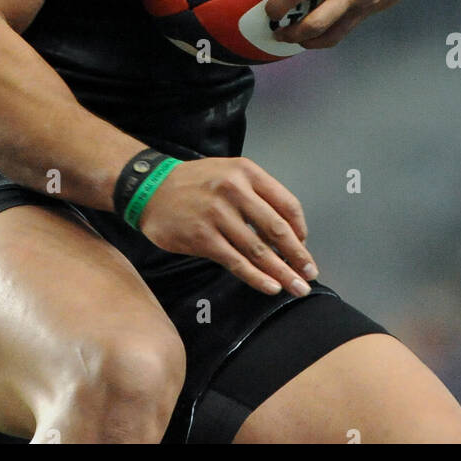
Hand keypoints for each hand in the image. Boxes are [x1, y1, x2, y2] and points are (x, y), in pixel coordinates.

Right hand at [136, 156, 317, 297]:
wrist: (151, 187)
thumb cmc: (194, 182)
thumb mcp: (228, 172)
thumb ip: (256, 194)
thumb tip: (286, 231)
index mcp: (247, 172)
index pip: (286, 203)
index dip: (300, 229)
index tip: (305, 246)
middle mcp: (235, 190)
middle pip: (277, 229)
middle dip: (298, 256)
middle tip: (310, 274)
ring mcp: (218, 215)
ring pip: (259, 250)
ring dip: (282, 273)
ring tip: (297, 288)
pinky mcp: (203, 238)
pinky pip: (236, 262)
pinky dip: (257, 277)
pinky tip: (270, 287)